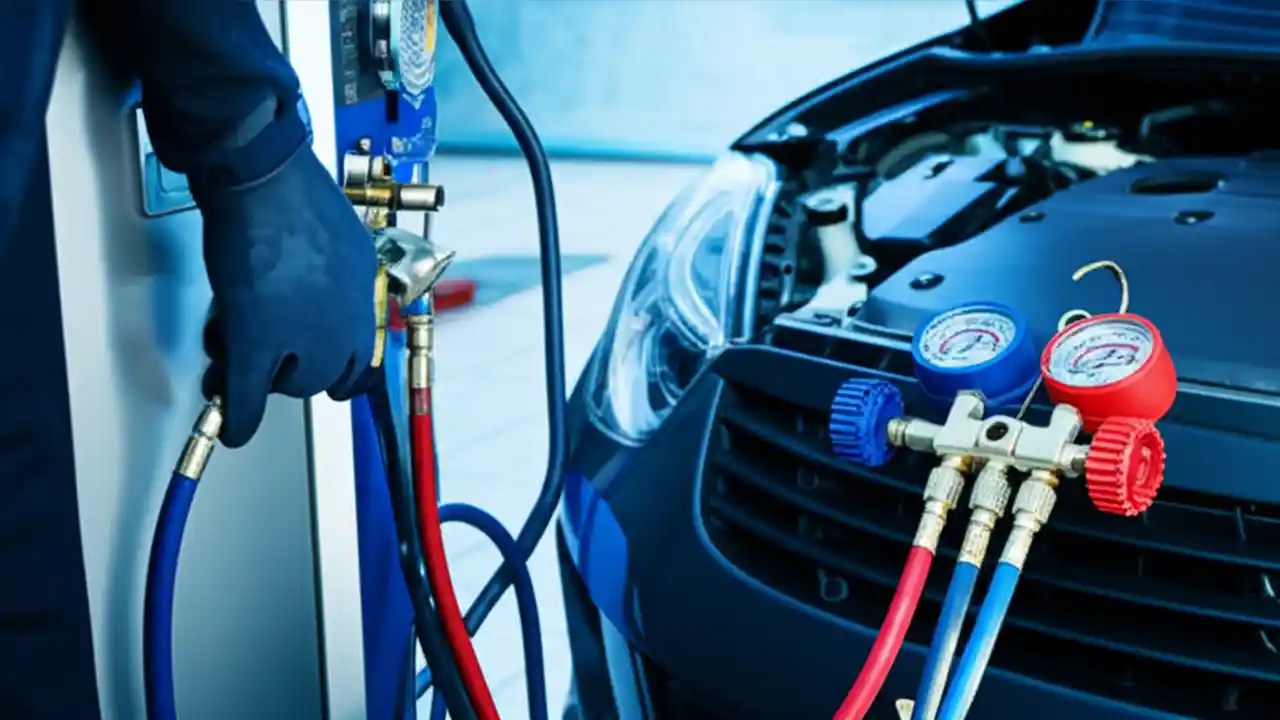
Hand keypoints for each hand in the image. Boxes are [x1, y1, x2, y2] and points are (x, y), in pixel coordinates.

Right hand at [197, 143, 375, 447]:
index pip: (362, 358)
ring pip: (285, 384)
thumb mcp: (343, 240)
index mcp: (366, 298)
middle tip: (266, 357)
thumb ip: (339, 278)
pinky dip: (240, 414)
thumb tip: (326, 294)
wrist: (262, 177)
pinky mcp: (257, 337)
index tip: (320, 370)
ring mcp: (303, 334)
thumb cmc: (295, 194)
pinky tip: (234, 426)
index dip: (334, 367)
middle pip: (323, 375)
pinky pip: (248, 394)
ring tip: (235, 355)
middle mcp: (345, 322)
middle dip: (291, 369)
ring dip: (260, 378)